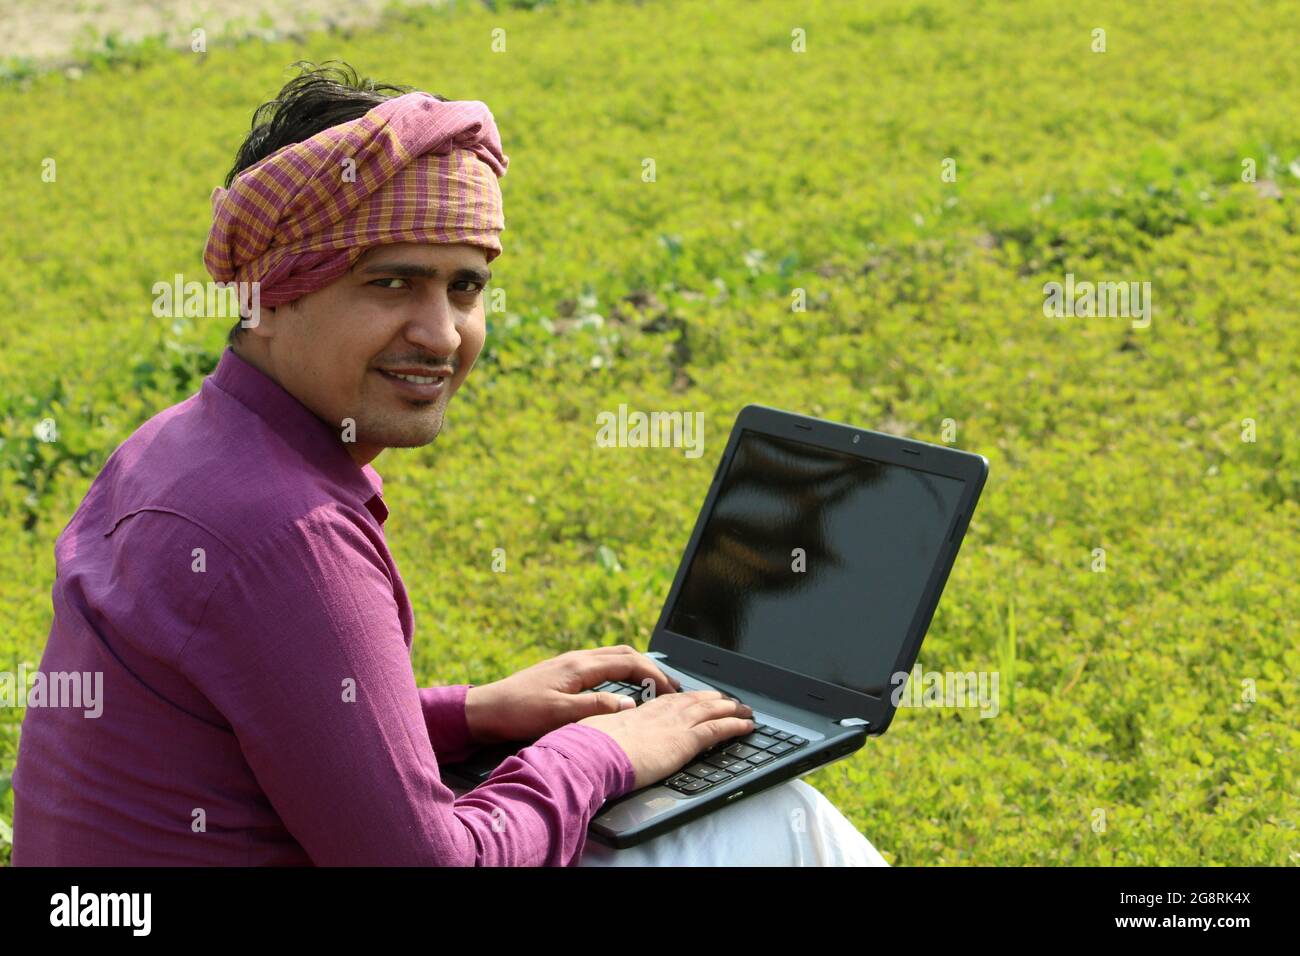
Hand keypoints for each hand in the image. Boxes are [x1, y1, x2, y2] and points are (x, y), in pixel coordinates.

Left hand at [464, 645, 682, 745]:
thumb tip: (630, 706)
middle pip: (625, 654)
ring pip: (614, 656)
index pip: (628, 663)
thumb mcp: (559, 715)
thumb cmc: (519, 712)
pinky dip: (621, 671)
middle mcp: (578, 659)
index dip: (654, 675)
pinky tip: (623, 687)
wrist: (486, 709)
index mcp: (580, 666)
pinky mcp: (564, 672)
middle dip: (651, 667)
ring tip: (654, 685)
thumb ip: (595, 708)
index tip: (671, 691)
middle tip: (671, 687)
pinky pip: (602, 664)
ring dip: (637, 667)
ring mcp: (570, 663)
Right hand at [577, 690, 754, 789]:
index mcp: (640, 712)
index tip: (697, 697)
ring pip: (711, 711)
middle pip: (694, 700)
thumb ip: (609, 734)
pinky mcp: (684, 741)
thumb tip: (605, 740)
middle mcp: (660, 713)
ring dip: (730, 709)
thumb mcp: (597, 735)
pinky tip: (747, 726)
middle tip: (728, 700)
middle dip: (714, 699)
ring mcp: (674, 725)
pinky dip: (735, 725)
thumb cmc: (589, 748)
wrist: (593, 753)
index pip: (670, 701)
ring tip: (745, 709)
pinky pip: (718, 729)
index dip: (687, 698)